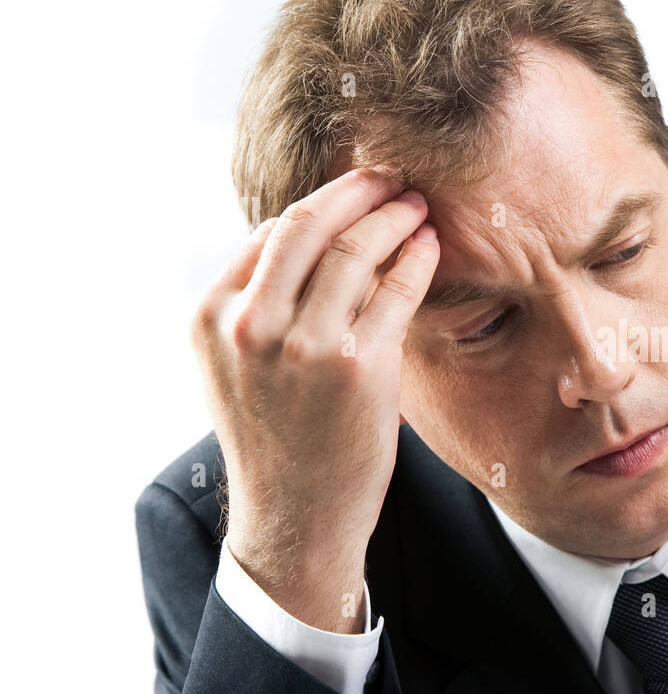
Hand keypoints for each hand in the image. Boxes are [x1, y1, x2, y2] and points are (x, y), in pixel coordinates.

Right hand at [190, 167, 439, 630]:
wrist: (297, 517)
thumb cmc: (278, 438)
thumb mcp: (238, 368)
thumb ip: (260, 304)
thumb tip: (311, 234)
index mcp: (211, 317)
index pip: (269, 234)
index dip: (319, 204)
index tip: (352, 191)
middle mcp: (249, 325)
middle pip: (308, 224)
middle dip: (356, 190)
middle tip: (391, 177)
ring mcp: (301, 345)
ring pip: (354, 250)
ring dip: (393, 217)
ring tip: (418, 207)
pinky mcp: (355, 366)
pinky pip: (394, 290)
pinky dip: (416, 259)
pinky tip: (430, 246)